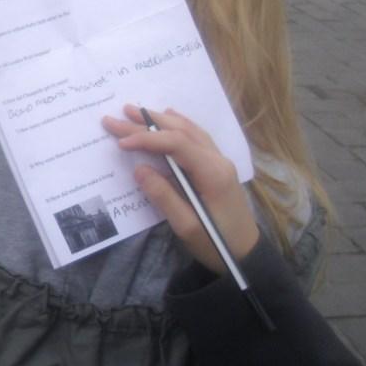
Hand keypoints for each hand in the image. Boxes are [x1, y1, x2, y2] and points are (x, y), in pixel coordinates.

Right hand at [102, 105, 258, 273]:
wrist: (247, 255)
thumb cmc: (217, 244)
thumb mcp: (186, 226)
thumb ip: (163, 196)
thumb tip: (139, 169)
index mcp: (212, 173)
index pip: (176, 144)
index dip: (147, 139)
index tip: (120, 142)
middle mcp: (218, 160)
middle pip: (180, 132)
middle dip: (146, 123)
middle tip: (118, 115)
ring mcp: (220, 162)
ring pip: (189, 130)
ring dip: (161, 119)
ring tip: (135, 110)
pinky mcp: (217, 167)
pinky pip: (197, 137)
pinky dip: (179, 124)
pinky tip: (170, 116)